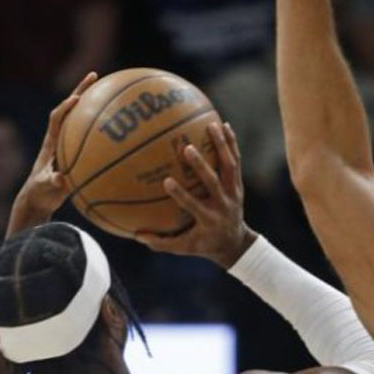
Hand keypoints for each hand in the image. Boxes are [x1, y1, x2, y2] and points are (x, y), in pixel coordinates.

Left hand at [12, 72, 97, 218]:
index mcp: (51, 143)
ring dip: (93, 101)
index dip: (66, 108)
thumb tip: (61, 179)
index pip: (57, 118)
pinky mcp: (75, 150)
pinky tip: (119, 121)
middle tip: (95, 75)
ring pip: (81, 117)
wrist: (37, 198)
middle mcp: (59, 137)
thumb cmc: (40, 193)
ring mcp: (67, 142)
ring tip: (109, 87)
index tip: (77, 98)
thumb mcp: (46, 189)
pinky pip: (91, 132)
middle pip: (70, 108)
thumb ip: (53, 183)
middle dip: (82, 91)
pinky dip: (102, 124)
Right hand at [136, 122, 256, 268]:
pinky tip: (224, 125)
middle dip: (201, 166)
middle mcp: (223, 205)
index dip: (182, 194)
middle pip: (214, 183)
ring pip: (230, 167)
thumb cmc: (204, 244)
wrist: (236, 243)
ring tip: (212, 125)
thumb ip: (161, 243)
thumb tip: (135, 235)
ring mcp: (233, 193)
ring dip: (222, 146)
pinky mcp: (238, 184)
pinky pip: (236, 162)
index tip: (167, 181)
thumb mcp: (184, 248)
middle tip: (187, 148)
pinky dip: (232, 144)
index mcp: (208, 220)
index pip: (194, 206)